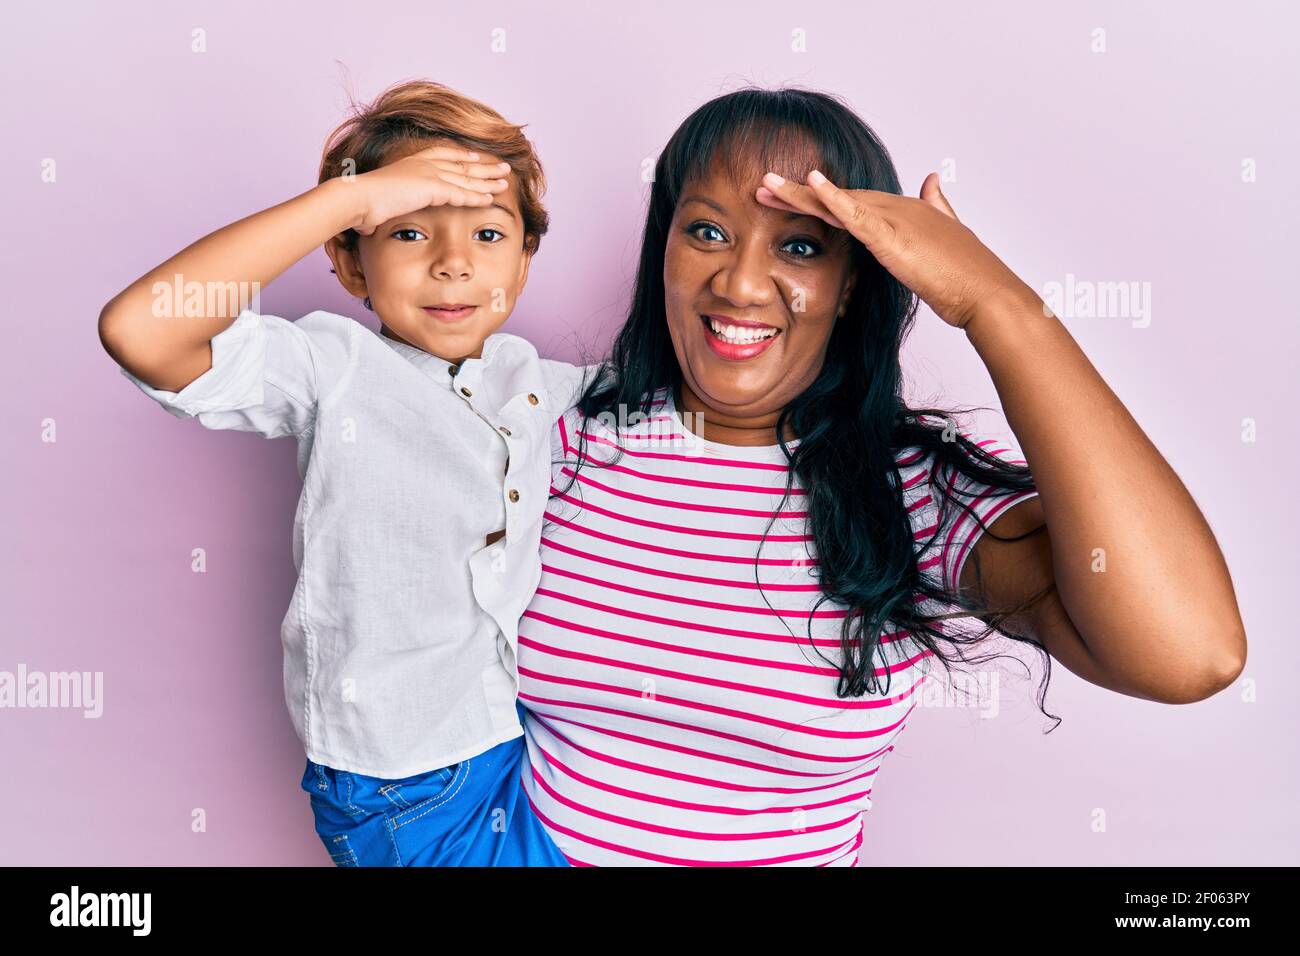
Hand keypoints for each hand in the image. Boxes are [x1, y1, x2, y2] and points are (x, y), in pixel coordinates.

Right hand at [351, 145, 512, 236]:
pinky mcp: (432, 187)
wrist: (356, 199)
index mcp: (411, 163)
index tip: (477, 158)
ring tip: (506, 182)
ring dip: (487, 180)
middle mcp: (423, 164)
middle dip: (484, 167)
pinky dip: (477, 196)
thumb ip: (378, 213)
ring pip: (466, 178)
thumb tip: (367, 226)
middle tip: (504, 167)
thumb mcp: (374, 205)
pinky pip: (461, 193)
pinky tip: (491, 199)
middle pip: (461, 165)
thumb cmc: (359, 204)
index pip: (443, 155)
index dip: (462, 157)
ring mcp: (428, 174)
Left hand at [756, 170, 1031, 329]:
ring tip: (766, 183)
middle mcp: (895, 208)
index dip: (817, 199)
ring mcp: (894, 219)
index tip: (786, 197)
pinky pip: (857, 213)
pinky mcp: (894, 236)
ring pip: (837, 201)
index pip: (850, 203)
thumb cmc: (969, 275)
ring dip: (800, 192)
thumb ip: (939, 206)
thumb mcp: (948, 234)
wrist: (988, 294)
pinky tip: (812, 184)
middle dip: (797, 194)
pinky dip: (833, 198)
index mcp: (903, 211)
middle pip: (836, 198)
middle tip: (762, 185)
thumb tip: (934, 178)